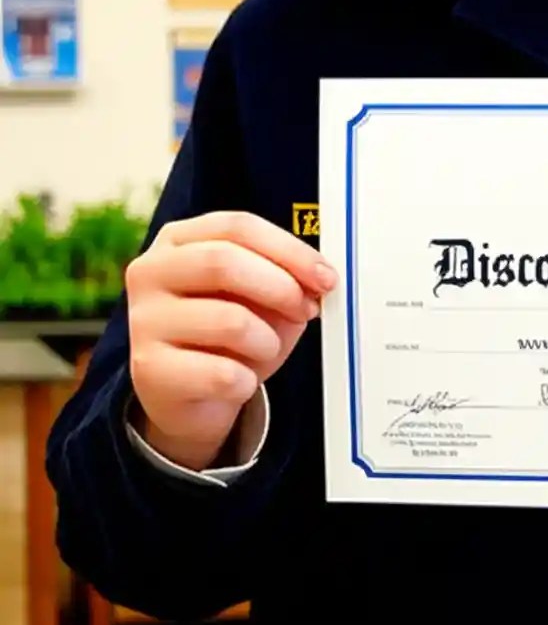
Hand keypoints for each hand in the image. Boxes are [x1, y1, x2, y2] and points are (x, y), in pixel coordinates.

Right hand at [126, 211, 336, 468]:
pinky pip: (223, 373)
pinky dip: (248, 381)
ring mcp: (144, 320)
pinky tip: (238, 382)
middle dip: (281, 288)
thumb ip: (286, 281)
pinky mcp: (148, 369)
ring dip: (268, 341)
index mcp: (179, 241)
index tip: (326, 277)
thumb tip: (317, 280)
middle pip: (223, 261)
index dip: (289, 250)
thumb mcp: (261, 301)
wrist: (188, 397)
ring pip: (230, 321)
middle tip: (307, 310)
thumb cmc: (228, 339)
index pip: (237, 227)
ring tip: (264, 350)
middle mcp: (151, 272)